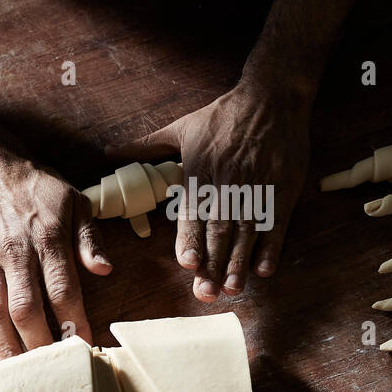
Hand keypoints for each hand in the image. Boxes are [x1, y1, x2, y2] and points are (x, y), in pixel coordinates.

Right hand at [0, 154, 110, 368]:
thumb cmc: (39, 188)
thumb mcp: (75, 202)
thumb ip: (89, 239)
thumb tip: (104, 269)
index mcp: (47, 238)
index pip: (61, 287)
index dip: (72, 319)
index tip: (82, 346)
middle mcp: (15, 252)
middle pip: (26, 307)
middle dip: (40, 343)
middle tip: (51, 372)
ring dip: (6, 347)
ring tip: (17, 377)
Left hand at [106, 80, 310, 300]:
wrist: (270, 99)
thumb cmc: (223, 116)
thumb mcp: (181, 128)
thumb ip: (146, 146)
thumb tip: (109, 153)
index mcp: (201, 172)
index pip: (194, 212)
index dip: (191, 238)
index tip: (187, 263)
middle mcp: (228, 184)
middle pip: (220, 229)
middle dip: (214, 262)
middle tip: (206, 291)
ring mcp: (258, 188)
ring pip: (247, 232)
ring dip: (240, 262)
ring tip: (233, 287)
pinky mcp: (282, 190)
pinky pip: (276, 224)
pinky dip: (271, 247)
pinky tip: (263, 269)